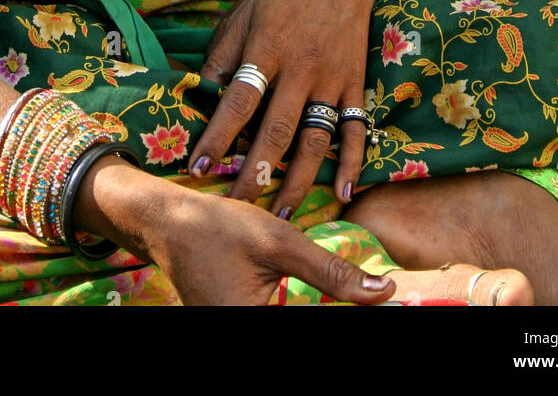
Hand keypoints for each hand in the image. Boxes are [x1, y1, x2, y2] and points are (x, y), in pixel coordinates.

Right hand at [80, 155, 395, 305]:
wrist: (166, 223)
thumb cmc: (219, 227)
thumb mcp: (279, 241)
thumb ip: (331, 271)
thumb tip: (385, 292)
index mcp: (251, 323)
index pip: (314, 325)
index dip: (351, 311)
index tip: (390, 299)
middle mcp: (240, 334)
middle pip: (304, 325)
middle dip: (338, 307)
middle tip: (373, 293)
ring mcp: (235, 330)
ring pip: (295, 321)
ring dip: (318, 305)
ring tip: (354, 292)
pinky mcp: (235, 323)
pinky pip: (276, 319)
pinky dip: (300, 307)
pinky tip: (320, 296)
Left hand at [191, 0, 388, 216]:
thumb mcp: (244, 13)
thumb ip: (222, 55)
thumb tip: (197, 96)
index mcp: (267, 48)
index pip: (239, 101)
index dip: (218, 137)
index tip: (198, 168)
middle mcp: (301, 68)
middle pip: (277, 130)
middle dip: (255, 173)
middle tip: (234, 207)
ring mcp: (332, 79)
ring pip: (315, 140)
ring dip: (298, 181)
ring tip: (279, 215)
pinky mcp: (356, 84)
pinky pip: (355, 130)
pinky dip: (352, 163)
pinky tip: (344, 194)